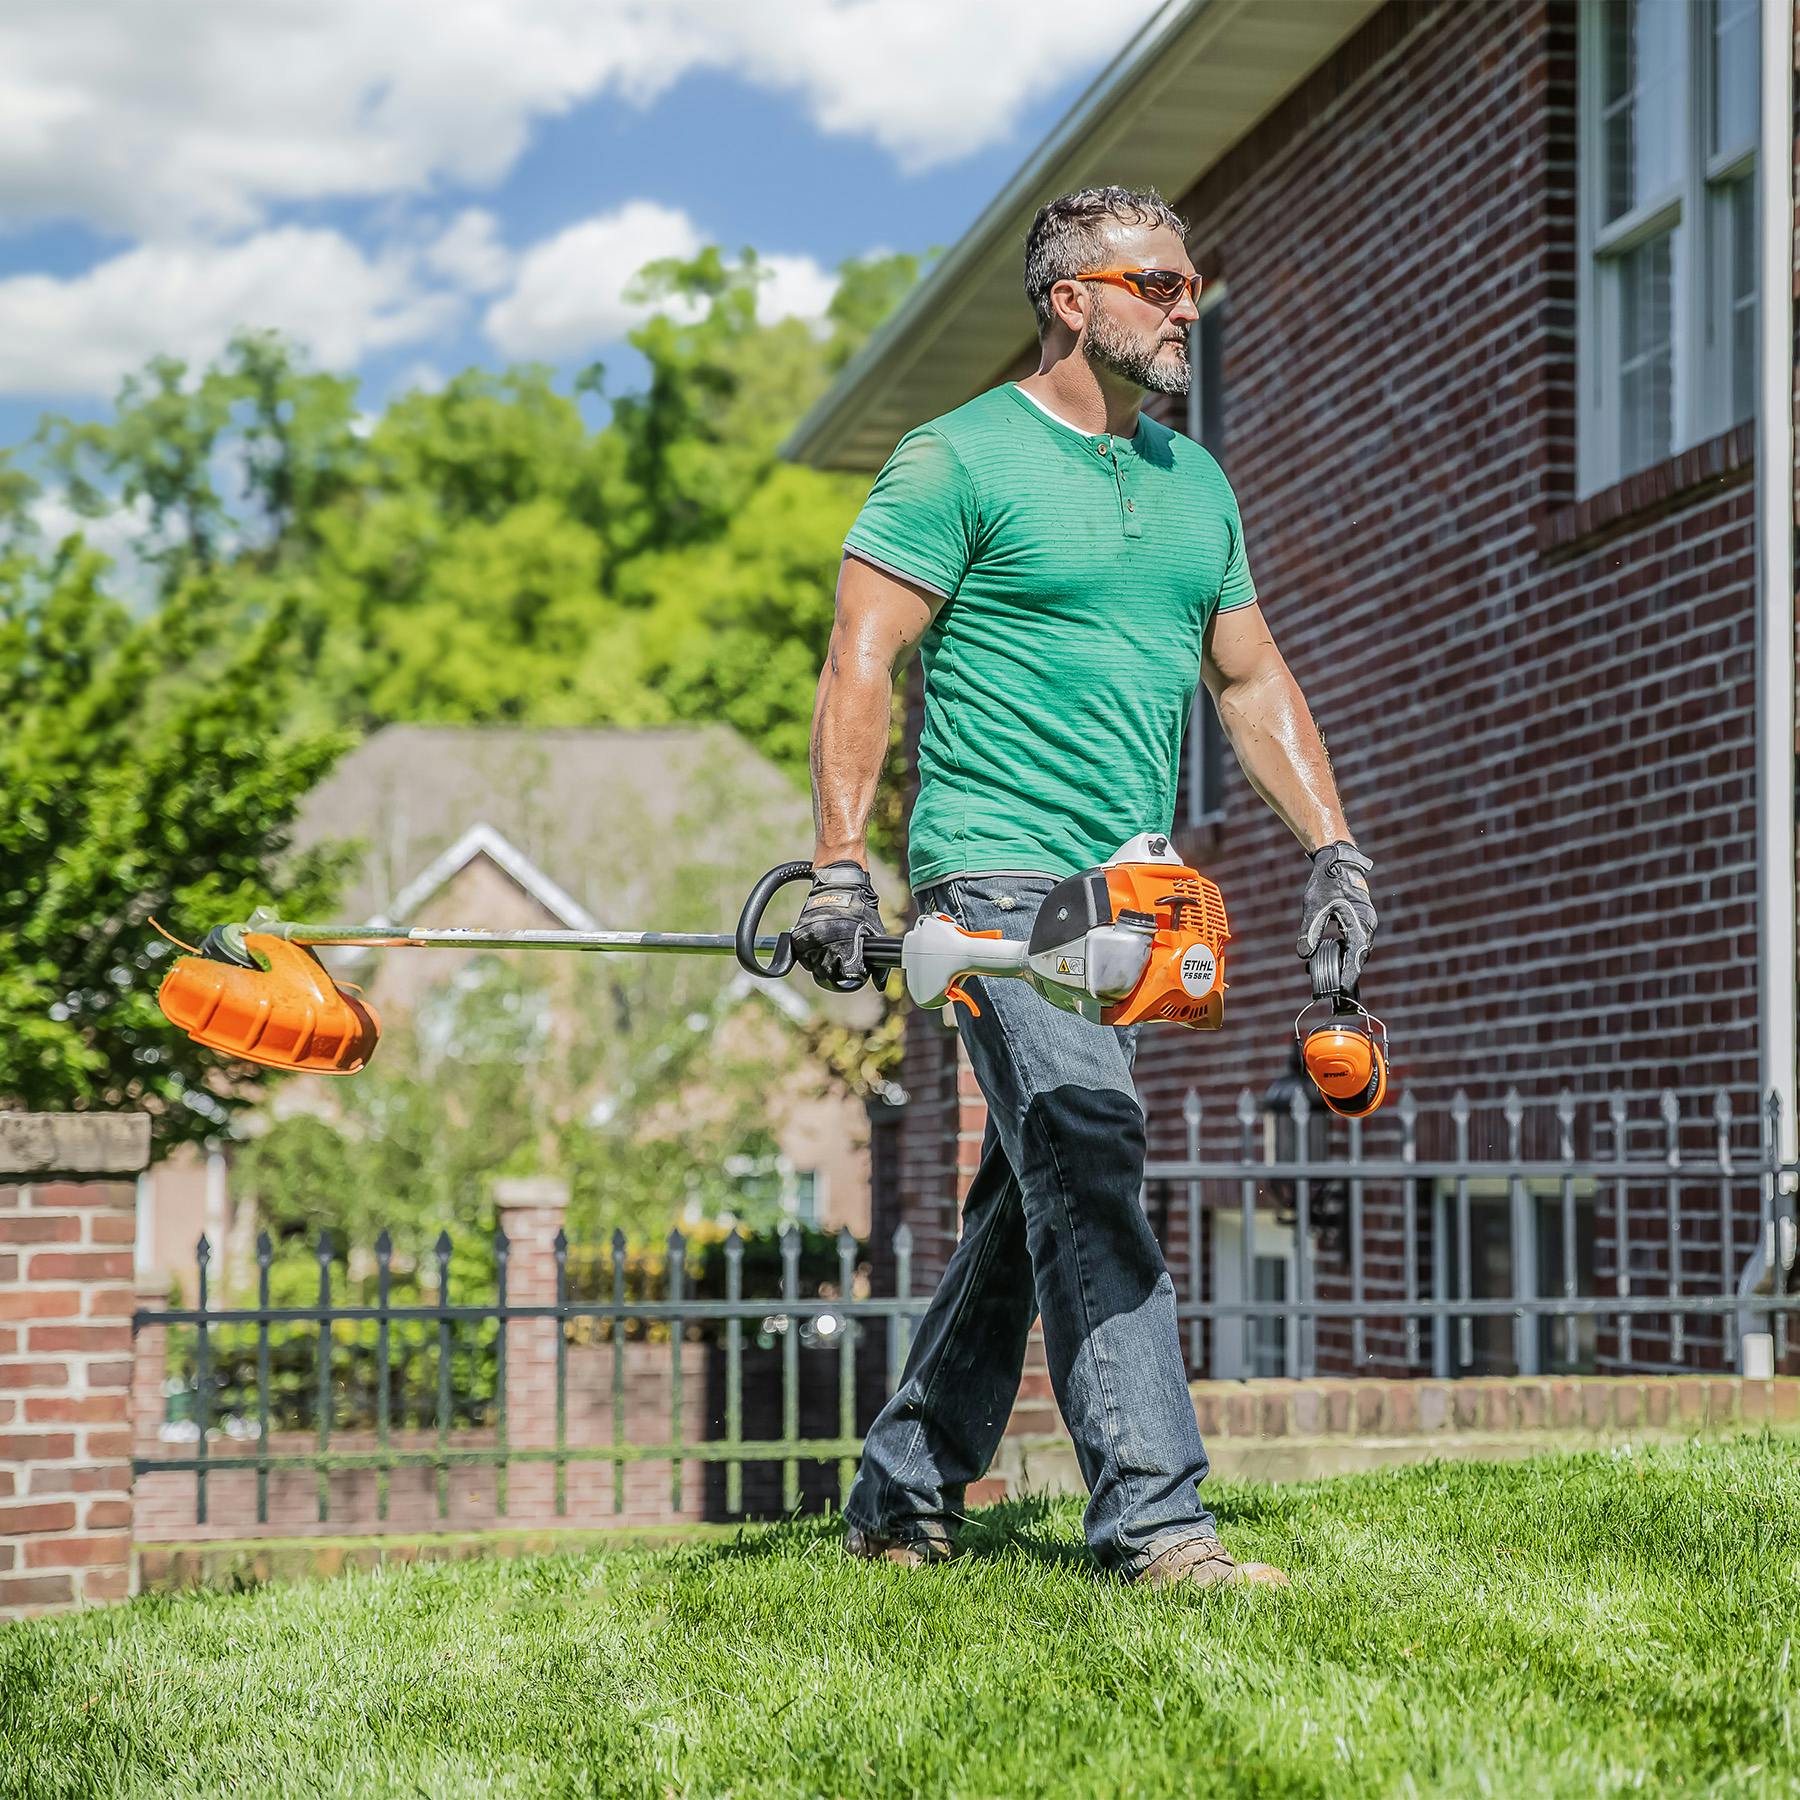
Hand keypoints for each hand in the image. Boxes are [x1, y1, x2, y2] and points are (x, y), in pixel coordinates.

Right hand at [787, 861, 882, 988]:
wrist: (840, 886)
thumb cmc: (860, 909)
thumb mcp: (874, 933)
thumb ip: (878, 962)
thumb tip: (881, 985)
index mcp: (844, 945)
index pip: (843, 975)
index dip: (849, 976)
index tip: (853, 973)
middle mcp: (825, 942)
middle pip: (825, 973)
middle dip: (834, 973)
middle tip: (841, 966)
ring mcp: (811, 937)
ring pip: (811, 966)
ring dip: (819, 965)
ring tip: (830, 957)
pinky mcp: (800, 933)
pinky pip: (801, 954)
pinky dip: (808, 955)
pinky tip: (818, 950)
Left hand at [1297, 842, 1376, 988]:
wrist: (1337, 861)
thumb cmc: (1327, 881)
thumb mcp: (1314, 906)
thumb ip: (1310, 930)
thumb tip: (1304, 955)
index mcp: (1360, 922)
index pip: (1356, 955)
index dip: (1349, 974)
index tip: (1342, 989)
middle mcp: (1366, 924)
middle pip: (1359, 956)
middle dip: (1347, 973)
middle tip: (1333, 990)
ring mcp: (1365, 922)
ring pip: (1357, 950)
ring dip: (1346, 963)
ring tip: (1329, 978)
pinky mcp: (1359, 920)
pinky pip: (1355, 942)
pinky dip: (1345, 952)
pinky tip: (1333, 959)